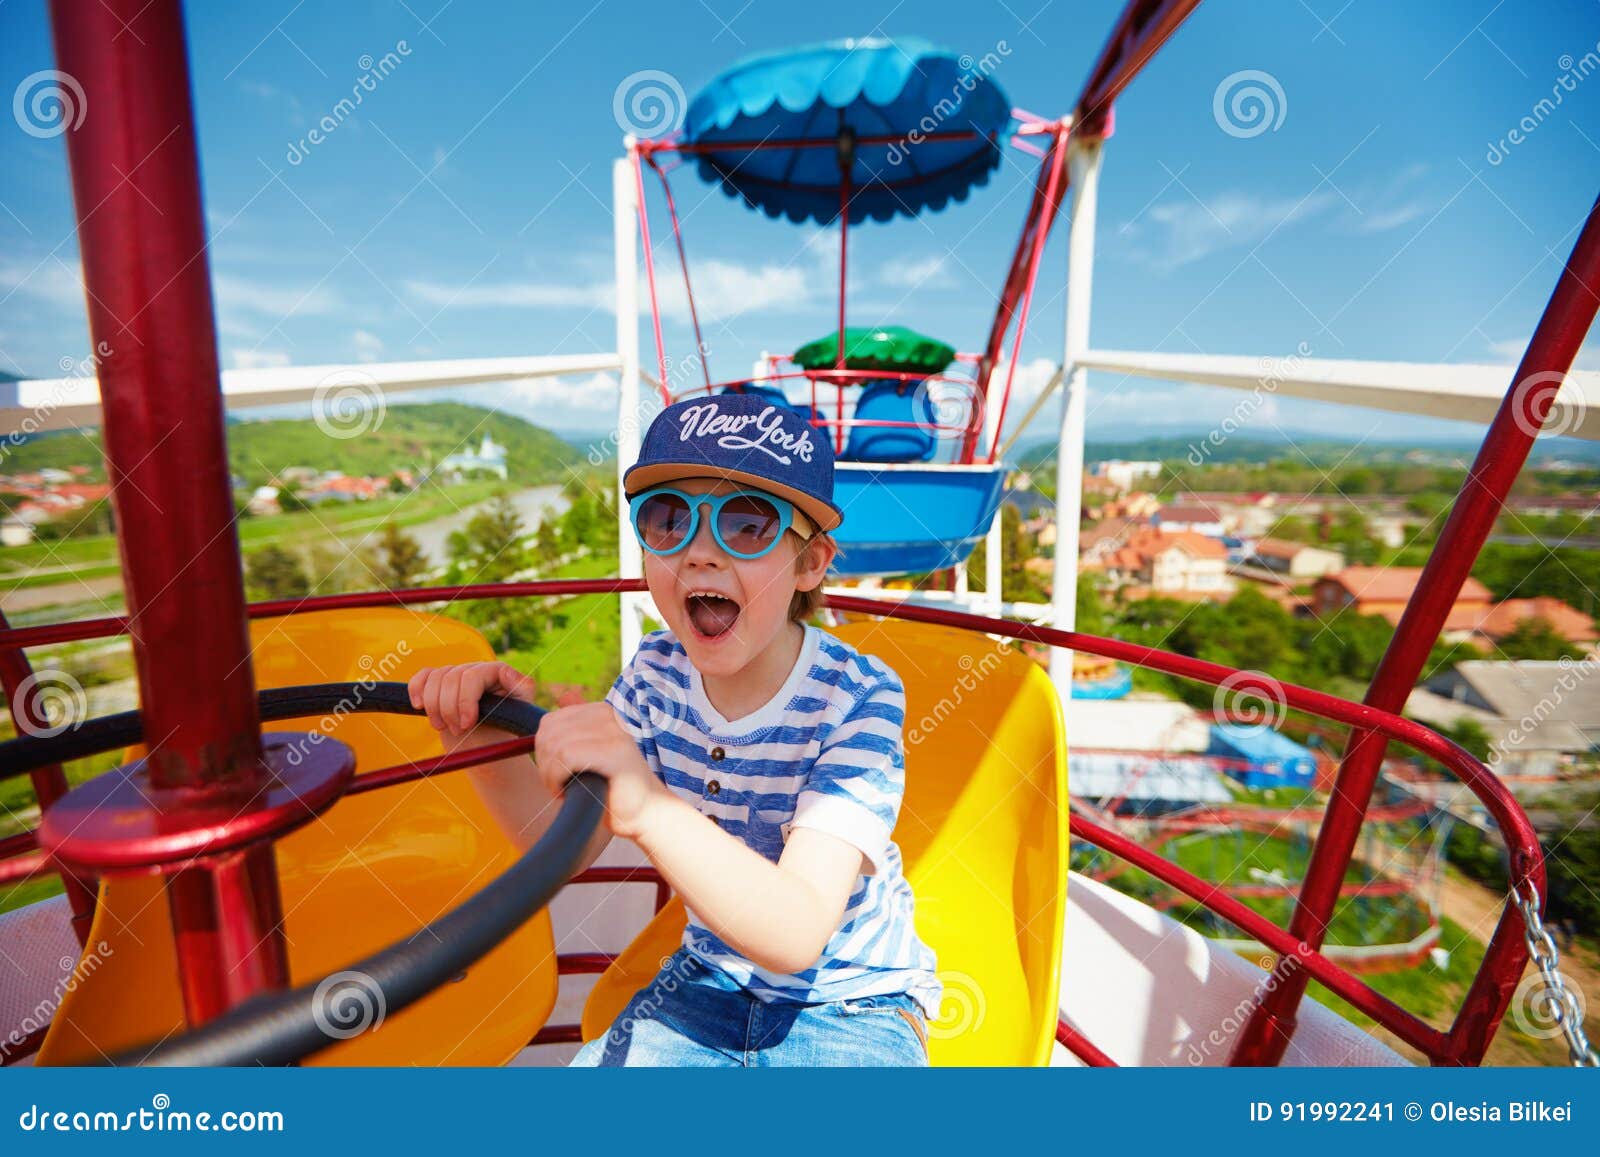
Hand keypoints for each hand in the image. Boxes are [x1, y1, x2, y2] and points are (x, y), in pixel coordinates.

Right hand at [407, 661, 536, 745]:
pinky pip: (423, 676)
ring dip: (434, 707)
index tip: (467, 724)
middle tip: (459, 731)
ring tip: (443, 727)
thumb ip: (523, 690)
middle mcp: (477, 669)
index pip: (473, 675)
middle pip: (451, 678)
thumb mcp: (520, 713)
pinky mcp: (441, 685)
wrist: (490, 745)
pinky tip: (418, 706)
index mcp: (497, 672)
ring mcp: (457, 675)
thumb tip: (508, 673)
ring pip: (435, 679)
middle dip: (450, 709)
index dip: (465, 699)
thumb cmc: (507, 730)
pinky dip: (416, 689)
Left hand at [533, 702, 667, 840]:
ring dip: (550, 774)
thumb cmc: (614, 786)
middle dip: (545, 763)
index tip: (557, 773)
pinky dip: (557, 778)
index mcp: (601, 711)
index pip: (550, 722)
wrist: (646, 813)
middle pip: (549, 732)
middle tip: (559, 784)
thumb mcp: (593, 751)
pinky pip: (566, 757)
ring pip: (555, 745)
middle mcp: (608, 715)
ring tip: (564, 788)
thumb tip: (564, 696)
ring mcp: (614, 732)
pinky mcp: (615, 752)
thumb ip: (578, 726)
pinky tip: (567, 791)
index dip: (545, 751)